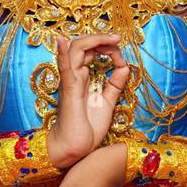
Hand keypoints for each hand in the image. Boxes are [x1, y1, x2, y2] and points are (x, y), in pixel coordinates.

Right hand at [48, 34, 129, 168]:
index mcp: (83, 77)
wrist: (75, 148)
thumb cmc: (87, 127)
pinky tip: (62, 41)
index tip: (122, 53)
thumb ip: (115, 84)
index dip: (107, 46)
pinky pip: (64, 67)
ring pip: (76, 49)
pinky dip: (63, 52)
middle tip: (118, 38)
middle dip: (100, 38)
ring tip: (112, 39)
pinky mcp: (68, 89)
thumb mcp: (108, 101)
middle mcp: (75, 75)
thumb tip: (125, 65)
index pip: (92, 51)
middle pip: (83, 45)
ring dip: (93, 40)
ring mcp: (70, 80)